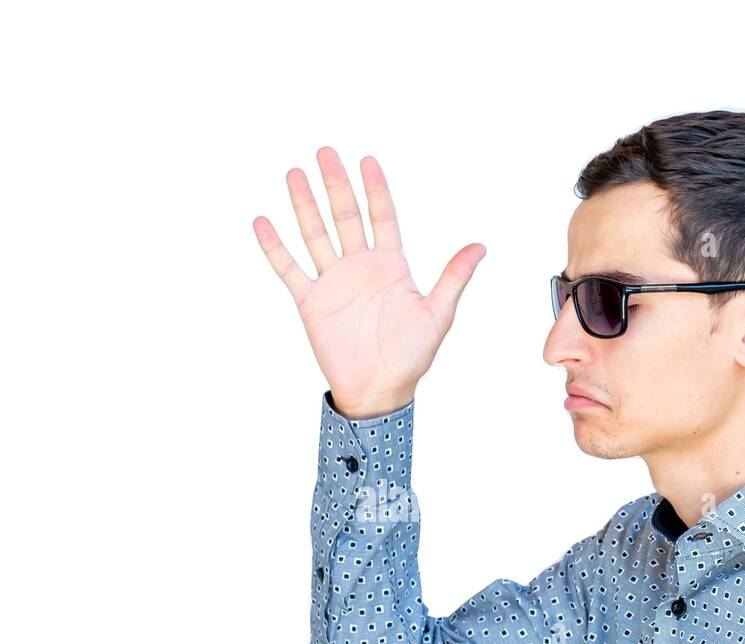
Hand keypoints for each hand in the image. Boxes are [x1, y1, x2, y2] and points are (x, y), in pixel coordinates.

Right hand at [252, 147, 484, 418]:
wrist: (379, 392)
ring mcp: (333, 282)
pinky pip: (289, 269)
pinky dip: (275, 247)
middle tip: (325, 152)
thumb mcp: (438, 314)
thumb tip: (481, 246)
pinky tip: (263, 222)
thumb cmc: (411, 357)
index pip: (381, 216)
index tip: (367, 160)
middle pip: (345, 216)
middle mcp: (360, 267)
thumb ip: (453, 277)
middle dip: (335, 184)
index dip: (375, 189)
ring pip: (316, 234)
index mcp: (391, 265)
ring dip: (304, 205)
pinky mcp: (311, 302)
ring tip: (294, 174)